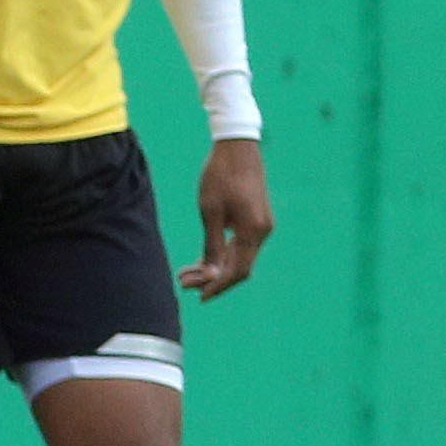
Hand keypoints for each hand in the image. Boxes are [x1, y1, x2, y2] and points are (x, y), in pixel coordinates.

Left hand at [183, 137, 270, 299]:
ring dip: (215, 267)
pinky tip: (201, 260)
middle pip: (239, 266)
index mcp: (253, 231)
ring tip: (187, 274)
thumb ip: (212, 244)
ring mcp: (261, 226)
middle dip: (212, 278)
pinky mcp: (255, 219)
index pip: (238, 270)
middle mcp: (262, 231)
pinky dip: (222, 254)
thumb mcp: (210, 211)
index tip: (198, 296)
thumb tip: (212, 274)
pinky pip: (240, 245)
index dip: (218, 286)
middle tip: (183, 283)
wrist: (237, 149)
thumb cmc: (220, 177)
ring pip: (239, 257)